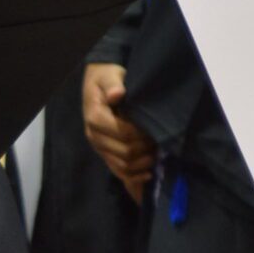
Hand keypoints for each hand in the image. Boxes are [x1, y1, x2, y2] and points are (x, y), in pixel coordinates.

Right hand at [82, 62, 155, 184]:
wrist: (99, 83)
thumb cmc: (107, 77)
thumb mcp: (110, 75)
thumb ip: (113, 84)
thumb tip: (117, 94)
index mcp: (95, 118)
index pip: (122, 133)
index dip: (141, 134)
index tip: (154, 128)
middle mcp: (94, 136)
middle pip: (124, 152)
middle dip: (144, 149)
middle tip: (159, 141)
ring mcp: (99, 146)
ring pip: (122, 165)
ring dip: (141, 164)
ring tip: (157, 155)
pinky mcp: (104, 152)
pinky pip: (117, 171)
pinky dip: (133, 176)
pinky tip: (148, 174)